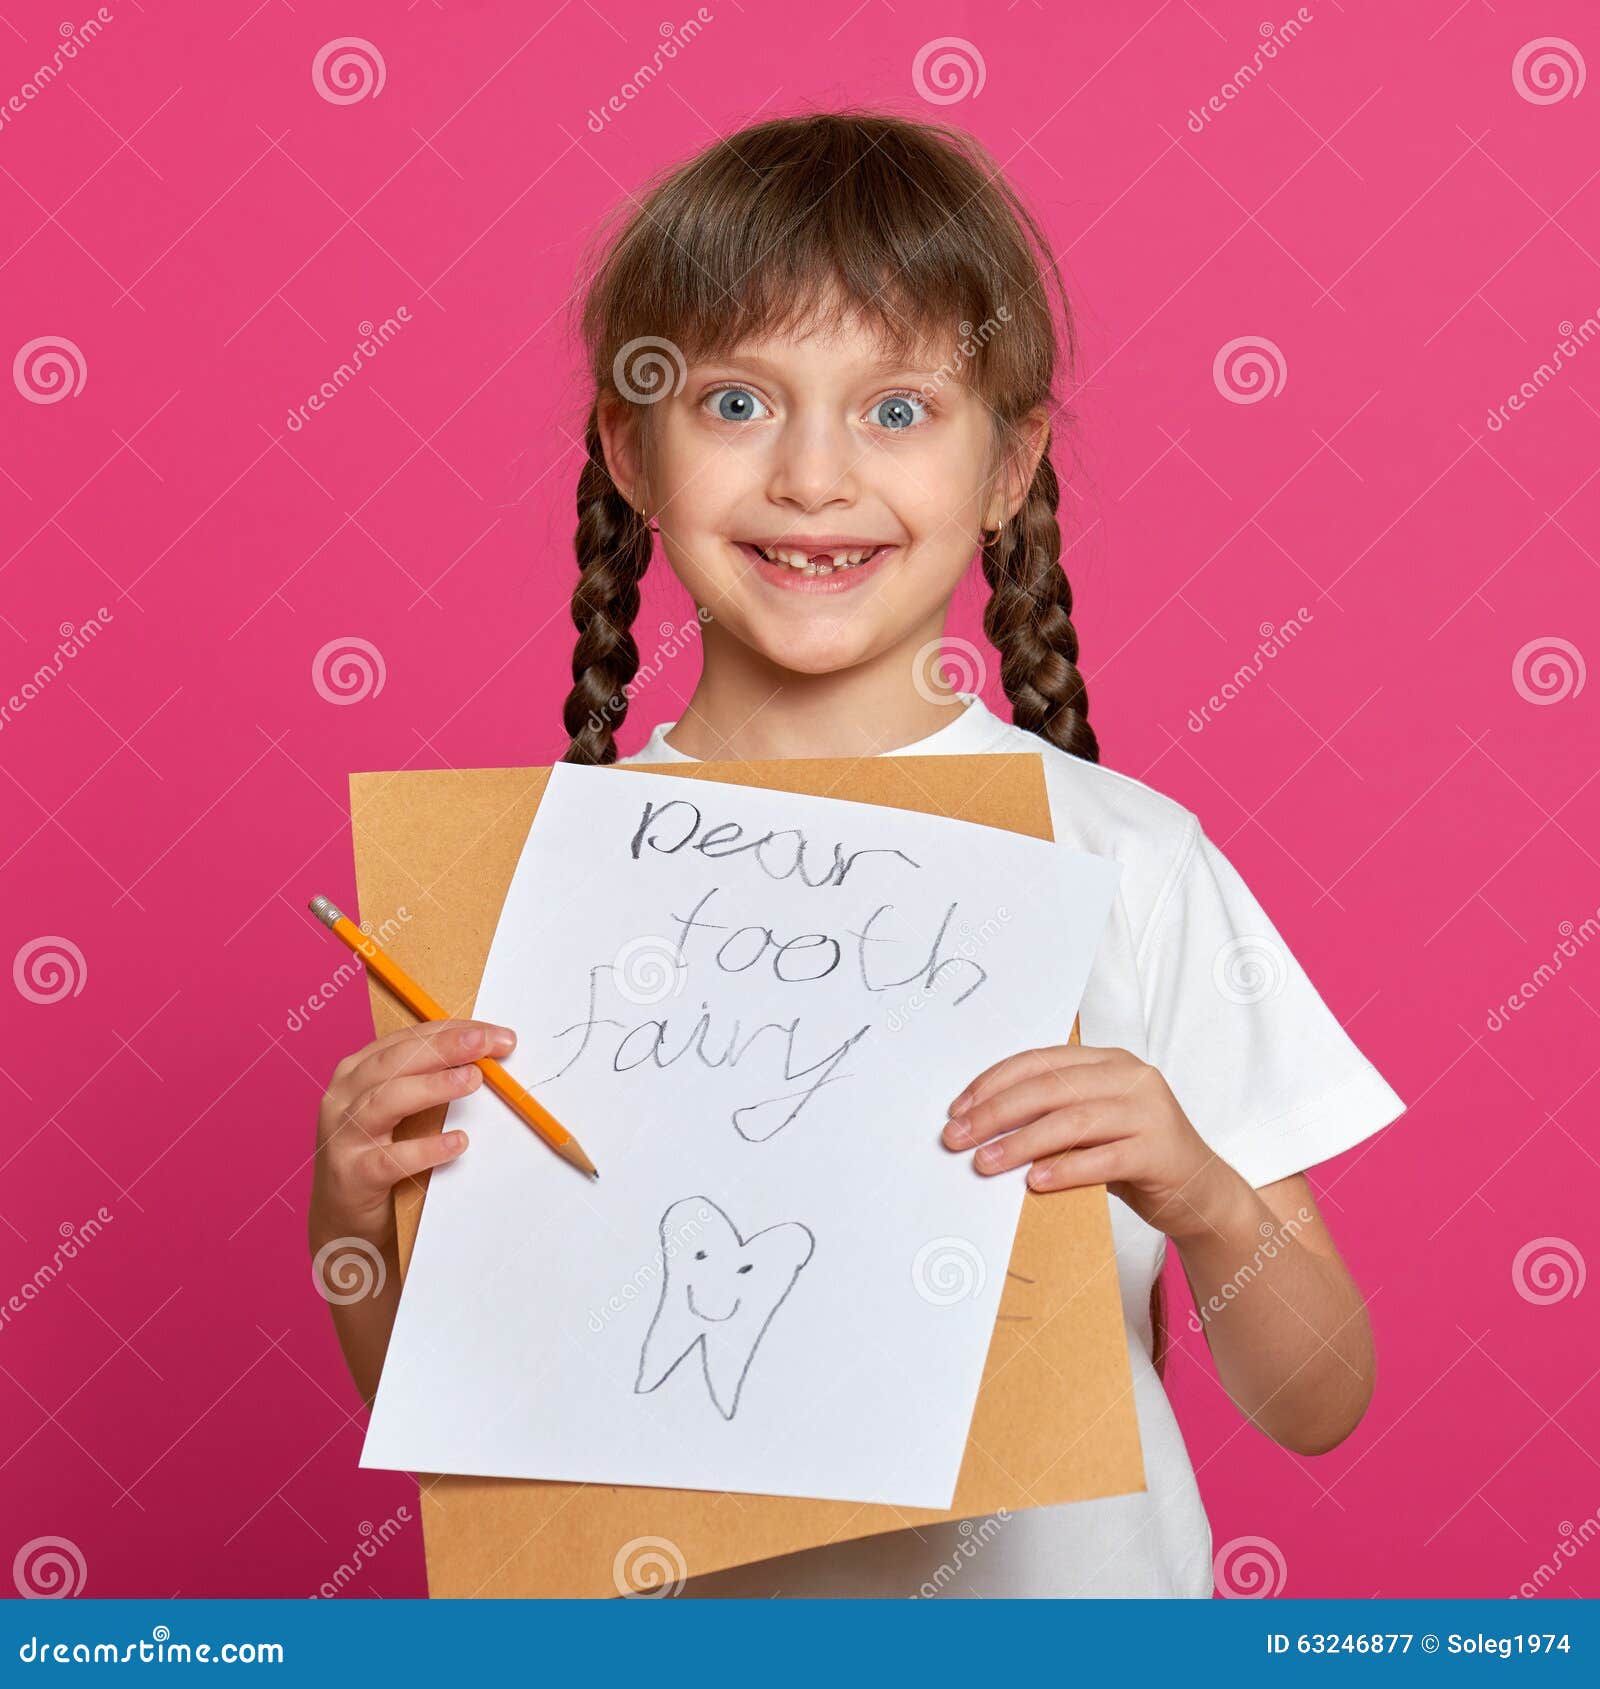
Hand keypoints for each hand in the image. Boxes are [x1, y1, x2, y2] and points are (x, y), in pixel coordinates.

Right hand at [309, 1019, 515, 1247]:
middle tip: (487, 1043)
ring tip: (473, 1079)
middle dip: (445, 1047)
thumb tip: (485, 1059)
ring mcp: (344, 1136)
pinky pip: (391, 1159)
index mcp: (357, 1072)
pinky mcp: (353, 1175)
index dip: (452, 1032)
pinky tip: (458, 1142)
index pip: (409, 1039)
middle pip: (397, 1061)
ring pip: (387, 1100)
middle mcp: (344, 1097)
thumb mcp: (395, 1111)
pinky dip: (426, 1148)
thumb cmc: (376, 1154)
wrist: (341, 1222)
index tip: (495, 1034)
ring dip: (433, 1087)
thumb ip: (426, 1082)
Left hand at [940, 1043, 1245, 1241]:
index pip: (1039, 1062)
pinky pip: (1103, 1158)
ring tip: (985, 1163)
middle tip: (957, 1139)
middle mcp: (1131, 1077)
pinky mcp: (1161, 1150)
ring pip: (1072, 1120)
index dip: (992, 1083)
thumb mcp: (1091, 1128)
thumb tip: (979, 1128)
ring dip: (1020, 1143)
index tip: (958, 1110)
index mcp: (1108, 1061)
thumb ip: (1050, 1117)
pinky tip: (1034, 1183)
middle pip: (1049, 1088)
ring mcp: (1149, 1111)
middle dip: (995, 1113)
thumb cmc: (1135, 1159)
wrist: (1201, 1195)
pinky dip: (1064, 1170)